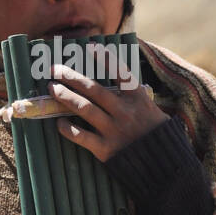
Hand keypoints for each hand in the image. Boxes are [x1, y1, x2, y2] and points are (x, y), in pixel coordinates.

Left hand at [48, 63, 166, 160]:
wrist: (163, 167)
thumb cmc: (155, 134)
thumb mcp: (151, 109)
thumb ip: (133, 96)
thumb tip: (118, 77)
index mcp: (138, 99)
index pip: (120, 73)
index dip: (106, 59)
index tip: (90, 47)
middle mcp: (124, 111)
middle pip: (93, 89)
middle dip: (71, 77)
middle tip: (55, 69)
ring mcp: (113, 130)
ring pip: (84, 108)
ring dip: (65, 96)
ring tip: (52, 88)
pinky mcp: (105, 149)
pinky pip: (81, 136)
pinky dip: (67, 129)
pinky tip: (58, 122)